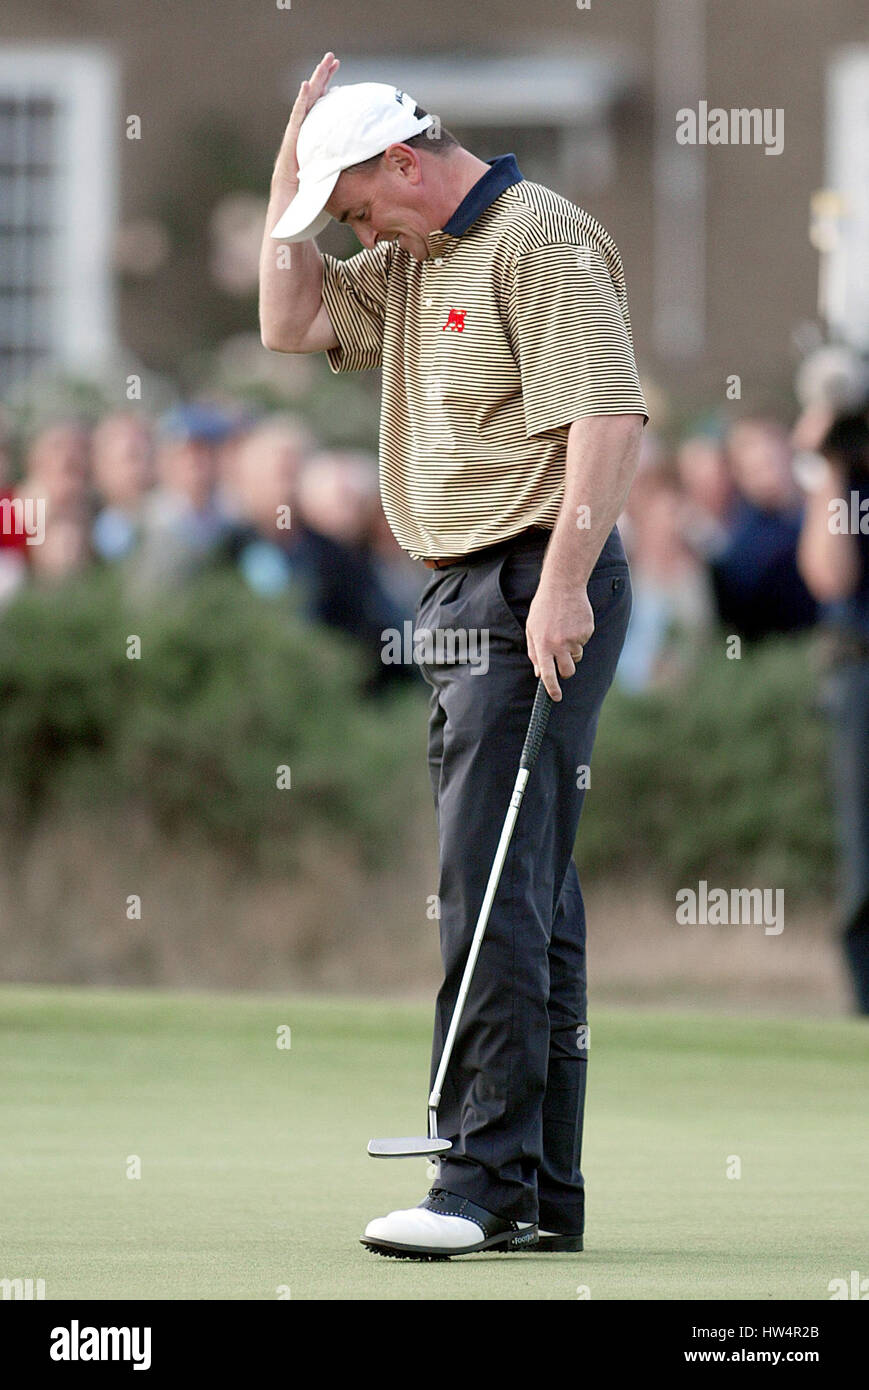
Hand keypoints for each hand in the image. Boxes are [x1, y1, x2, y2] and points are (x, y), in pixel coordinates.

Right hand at [279, 52, 339, 181]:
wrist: (291, 193)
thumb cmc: (308, 181)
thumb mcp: (328, 160)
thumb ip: (339, 150)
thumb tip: (359, 148)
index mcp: (313, 125)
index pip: (322, 97)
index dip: (329, 81)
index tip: (337, 66)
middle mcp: (304, 122)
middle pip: (315, 92)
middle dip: (323, 74)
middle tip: (332, 56)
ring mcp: (298, 127)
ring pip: (308, 98)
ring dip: (316, 80)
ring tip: (323, 64)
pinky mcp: (294, 134)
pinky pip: (299, 113)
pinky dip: (303, 99)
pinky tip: (307, 85)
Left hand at [525, 579, 594, 700]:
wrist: (563, 587)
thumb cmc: (544, 609)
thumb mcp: (532, 629)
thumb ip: (535, 653)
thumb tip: (539, 674)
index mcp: (543, 645)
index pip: (548, 673)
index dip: (552, 688)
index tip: (556, 698)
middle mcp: (559, 644)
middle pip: (568, 671)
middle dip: (566, 672)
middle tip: (563, 664)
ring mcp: (575, 638)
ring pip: (577, 655)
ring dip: (572, 649)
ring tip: (564, 630)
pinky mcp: (586, 631)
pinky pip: (584, 642)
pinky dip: (579, 636)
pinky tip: (573, 621)